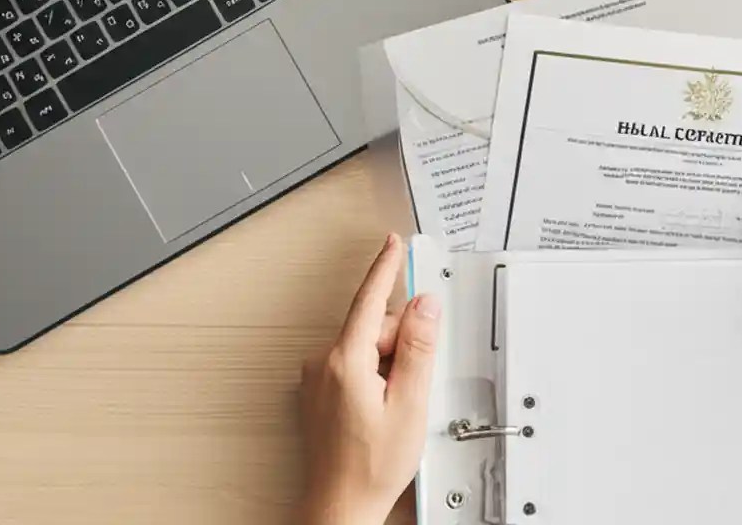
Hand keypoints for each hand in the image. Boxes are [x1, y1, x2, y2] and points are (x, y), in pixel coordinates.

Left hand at [299, 234, 441, 524]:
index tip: (392, 243)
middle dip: (400, 345)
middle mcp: (323, 364)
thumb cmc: (370, 467)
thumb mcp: (409, 404)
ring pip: (366, 349)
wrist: (340, 505)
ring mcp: (317, 378)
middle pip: (374, 328)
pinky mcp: (318, 392)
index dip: (385, 268)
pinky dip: (374, 377)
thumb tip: (424, 307)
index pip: (370, 300)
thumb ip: (418, 348)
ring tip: (394, 408)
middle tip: (411, 387)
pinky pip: (354, 367)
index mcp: (344, 361)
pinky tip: (380, 409)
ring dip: (388, 366)